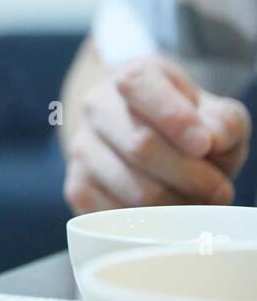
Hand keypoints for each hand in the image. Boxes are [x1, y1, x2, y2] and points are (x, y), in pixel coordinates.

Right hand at [64, 55, 250, 213]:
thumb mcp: (214, 110)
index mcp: (132, 76)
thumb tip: (212, 140)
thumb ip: (224, 120)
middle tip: (220, 190)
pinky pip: (116, 215)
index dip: (174, 119)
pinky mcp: (77, 185)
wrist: (138, 132)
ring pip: (133, 188)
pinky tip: (168, 214)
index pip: (141, 87)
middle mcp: (97, 107)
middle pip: (141, 145)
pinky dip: (151, 224)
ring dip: (177, 205)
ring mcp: (81, 147)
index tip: (203, 145)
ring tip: (196, 203)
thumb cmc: (185, 124)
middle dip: (191, 176)